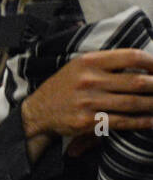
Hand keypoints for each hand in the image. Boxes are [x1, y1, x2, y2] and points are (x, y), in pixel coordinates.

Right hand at [19, 49, 152, 141]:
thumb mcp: (80, 66)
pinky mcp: (87, 121)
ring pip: (132, 103)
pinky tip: (151, 121)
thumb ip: (107, 63)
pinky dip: (140, 122)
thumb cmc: (64, 86)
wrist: (37, 111)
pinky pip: (120, 121)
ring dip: (152, 105)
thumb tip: (142, 64)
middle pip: (136, 81)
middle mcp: (89, 80)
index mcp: (90, 62)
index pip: (131, 57)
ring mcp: (88, 102)